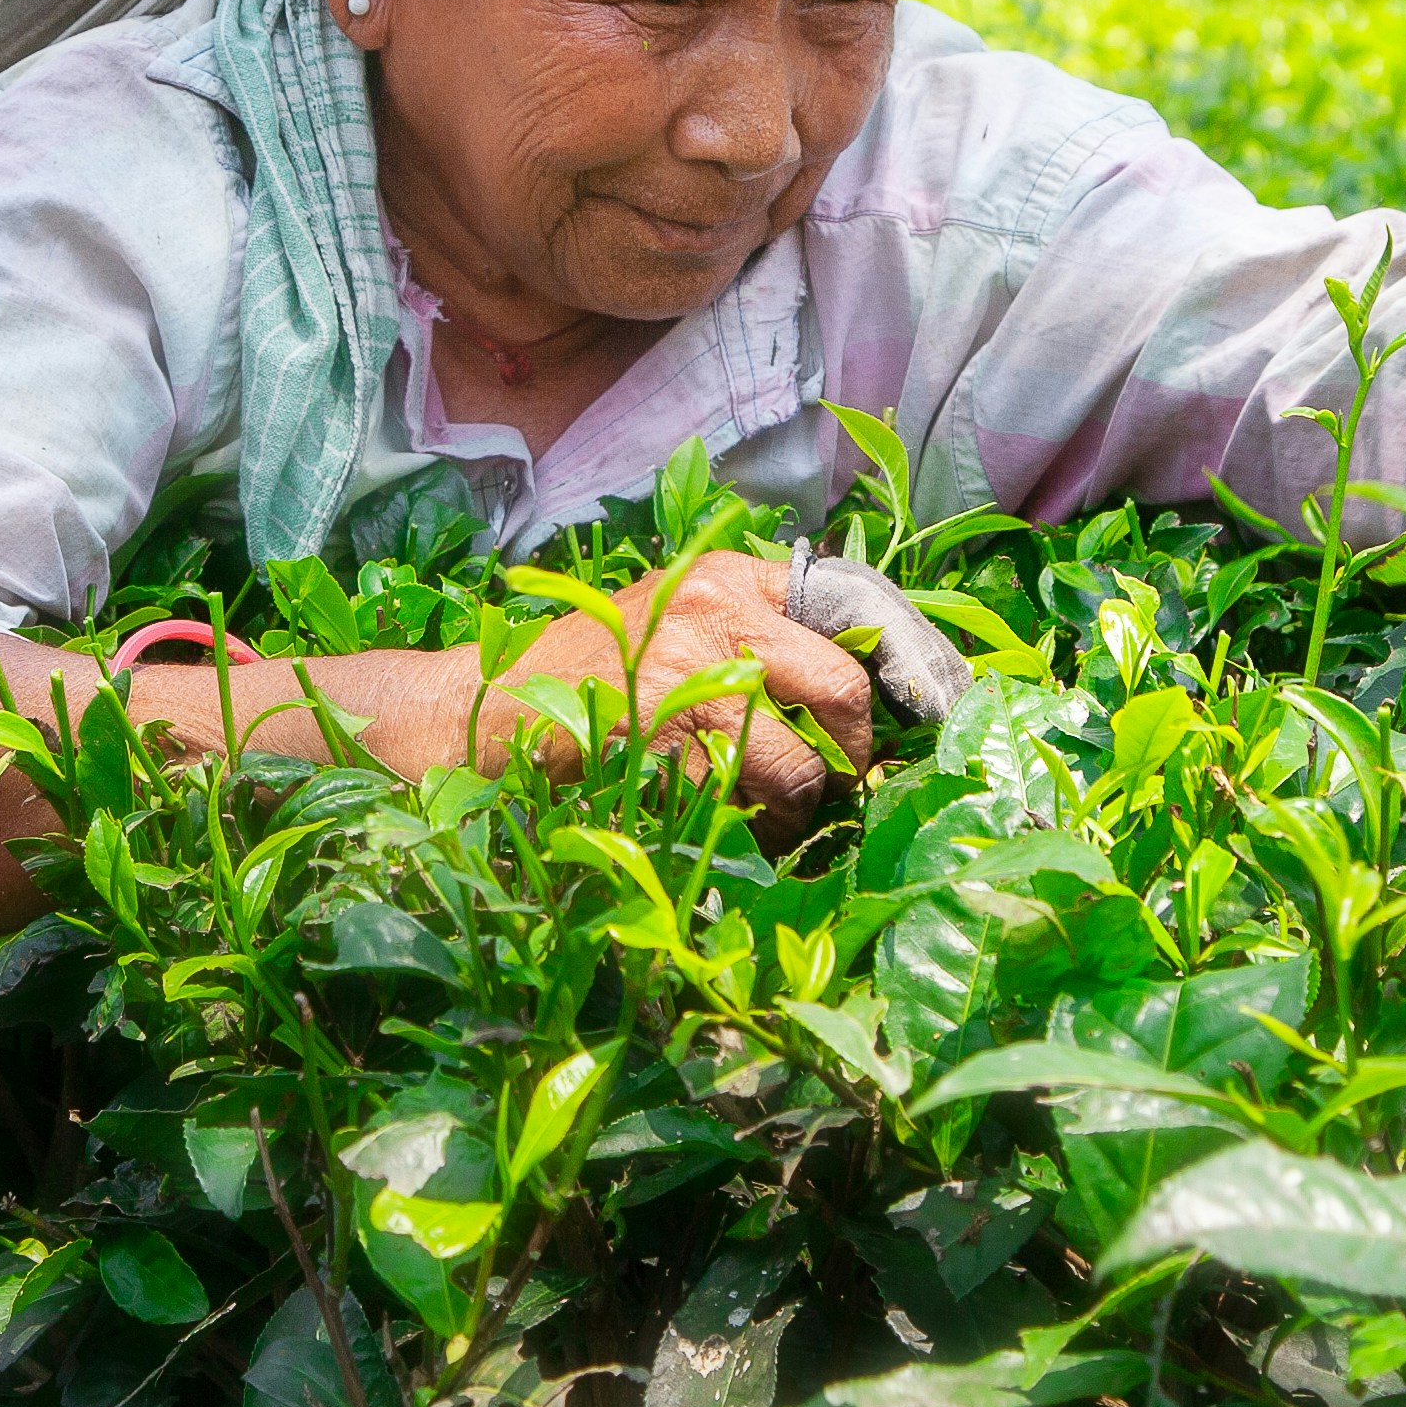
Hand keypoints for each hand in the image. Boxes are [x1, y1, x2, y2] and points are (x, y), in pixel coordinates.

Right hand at [453, 549, 875, 824]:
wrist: (486, 710)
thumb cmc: (589, 668)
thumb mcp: (673, 613)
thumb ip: (754, 627)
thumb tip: (856, 683)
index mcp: (727, 579)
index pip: (851, 604)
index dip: (897, 663)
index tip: (919, 707)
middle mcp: (719, 620)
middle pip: (843, 690)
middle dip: (852, 750)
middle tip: (839, 778)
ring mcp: (694, 689)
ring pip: (801, 767)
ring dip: (796, 806)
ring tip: (768, 810)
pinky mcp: (669, 756)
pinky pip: (747, 808)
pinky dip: (745, 827)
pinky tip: (715, 818)